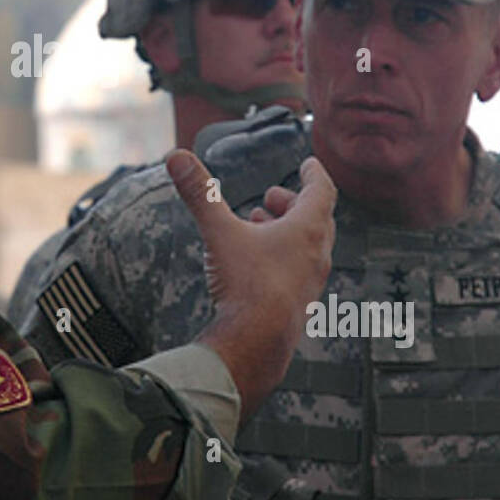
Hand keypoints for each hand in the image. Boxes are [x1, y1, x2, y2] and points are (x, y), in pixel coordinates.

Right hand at [167, 150, 335, 418]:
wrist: (258, 343)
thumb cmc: (247, 284)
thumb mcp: (219, 232)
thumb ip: (200, 194)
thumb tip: (177, 157)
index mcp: (307, 229)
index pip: (322, 190)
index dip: (315, 174)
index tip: (309, 164)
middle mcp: (316, 254)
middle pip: (316, 219)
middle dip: (293, 204)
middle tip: (272, 198)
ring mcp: (311, 282)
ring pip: (307, 247)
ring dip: (286, 231)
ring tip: (259, 225)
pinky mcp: (299, 304)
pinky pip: (297, 271)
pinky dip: (281, 256)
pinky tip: (255, 263)